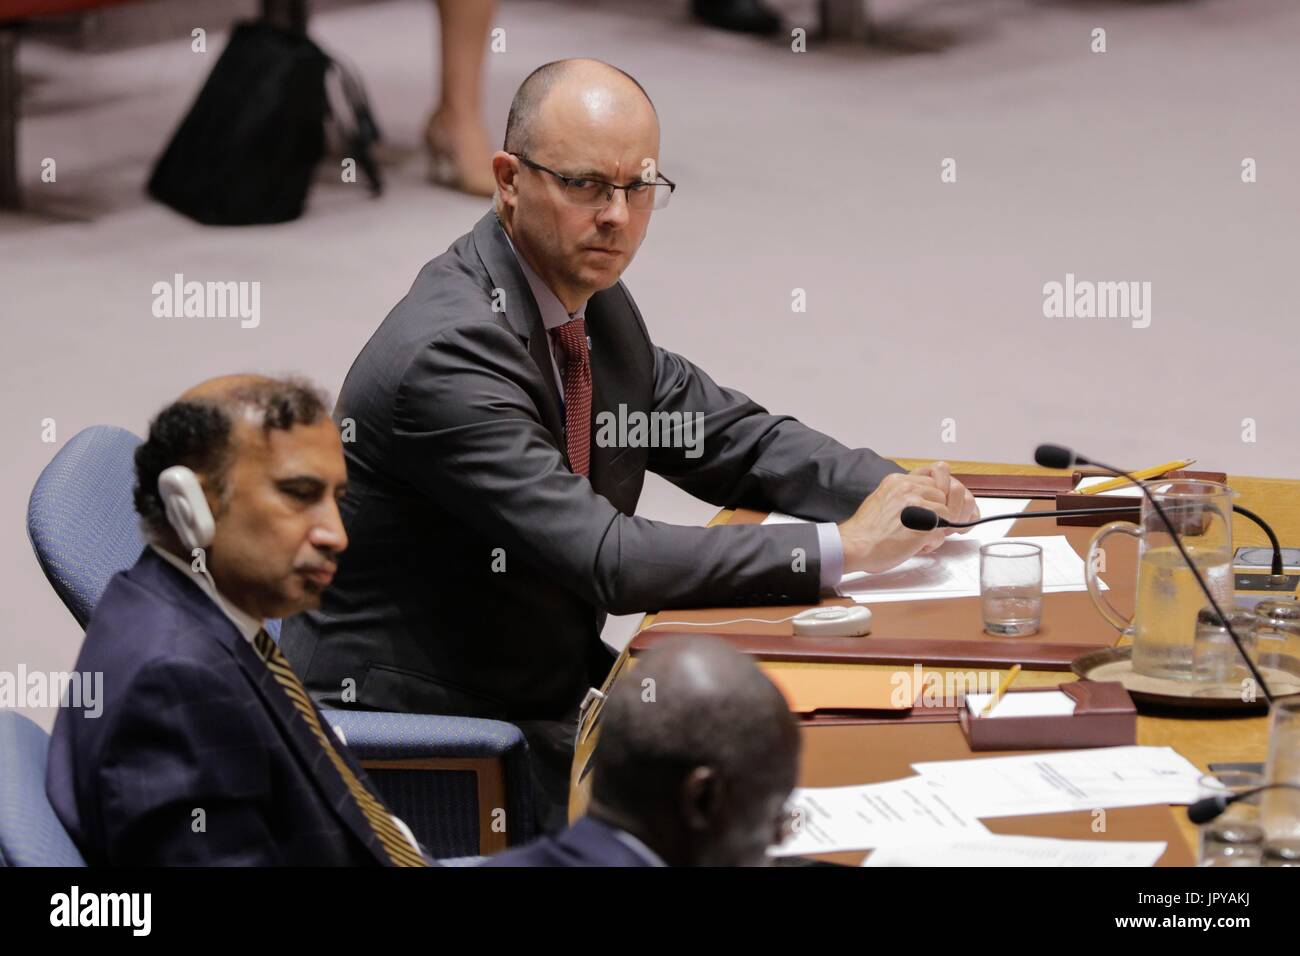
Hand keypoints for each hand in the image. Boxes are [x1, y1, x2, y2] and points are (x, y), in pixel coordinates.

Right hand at [836, 464, 978, 572]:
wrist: (854, 546)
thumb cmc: (865, 529)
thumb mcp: (882, 498)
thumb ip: (902, 494)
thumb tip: (922, 499)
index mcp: (898, 481)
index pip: (932, 481)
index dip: (932, 499)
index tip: (928, 509)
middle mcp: (908, 489)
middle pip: (942, 497)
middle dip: (937, 513)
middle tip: (922, 527)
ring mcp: (917, 507)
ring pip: (946, 514)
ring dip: (936, 529)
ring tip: (918, 537)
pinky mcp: (924, 527)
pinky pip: (942, 533)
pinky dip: (933, 543)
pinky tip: (917, 546)